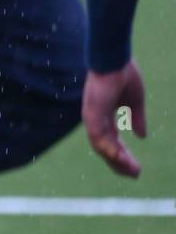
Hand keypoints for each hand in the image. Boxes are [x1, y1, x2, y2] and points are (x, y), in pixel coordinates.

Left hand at [83, 60, 146, 177]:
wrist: (115, 58)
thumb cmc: (124, 74)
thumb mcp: (135, 101)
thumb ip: (137, 118)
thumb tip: (142, 136)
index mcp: (105, 114)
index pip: (113, 140)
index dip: (124, 154)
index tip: (136, 167)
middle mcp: (96, 118)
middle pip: (105, 147)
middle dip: (119, 162)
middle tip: (135, 174)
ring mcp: (92, 117)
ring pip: (101, 146)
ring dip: (117, 160)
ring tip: (133, 171)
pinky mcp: (91, 114)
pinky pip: (98, 137)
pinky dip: (109, 150)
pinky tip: (121, 159)